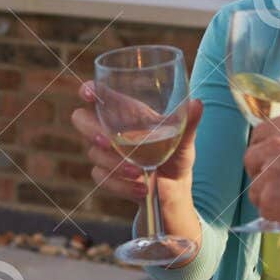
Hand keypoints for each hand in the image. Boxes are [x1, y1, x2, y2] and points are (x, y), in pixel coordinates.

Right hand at [71, 84, 202, 202]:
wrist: (174, 189)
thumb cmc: (176, 154)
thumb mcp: (185, 139)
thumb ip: (189, 122)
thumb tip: (198, 104)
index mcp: (126, 112)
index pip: (99, 95)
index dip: (89, 90)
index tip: (89, 93)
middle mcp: (110, 129)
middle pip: (81, 120)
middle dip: (92, 130)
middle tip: (109, 142)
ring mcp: (105, 153)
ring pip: (93, 153)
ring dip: (114, 163)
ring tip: (139, 171)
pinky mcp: (106, 175)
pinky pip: (101, 177)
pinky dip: (121, 184)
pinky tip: (141, 187)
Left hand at [243, 113, 279, 235]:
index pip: (259, 134)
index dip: (264, 151)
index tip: (271, 163)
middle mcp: (274, 143)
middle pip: (251, 158)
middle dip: (261, 173)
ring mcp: (269, 171)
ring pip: (256, 187)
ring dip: (270, 197)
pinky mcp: (269, 198)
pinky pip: (264, 209)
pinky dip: (277, 214)